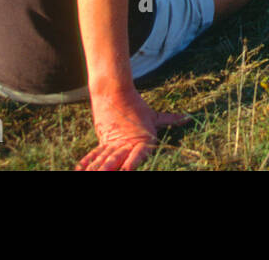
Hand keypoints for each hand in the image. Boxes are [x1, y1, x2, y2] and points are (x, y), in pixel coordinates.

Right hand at [76, 88, 190, 170]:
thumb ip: (171, 119)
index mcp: (141, 140)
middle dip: (110, 169)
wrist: (115, 93)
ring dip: (97, 169)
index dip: (132, 163)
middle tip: (104, 175)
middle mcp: (125, 143)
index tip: (127, 170)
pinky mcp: (102, 140)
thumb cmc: (138, 108)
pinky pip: (94, 154)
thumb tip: (189, 117)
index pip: (138, 155)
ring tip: (90, 175)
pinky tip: (79, 170)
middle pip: (116, 160)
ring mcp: (112, 142)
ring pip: (103, 159)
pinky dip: (87, 163)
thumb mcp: (154, 116)